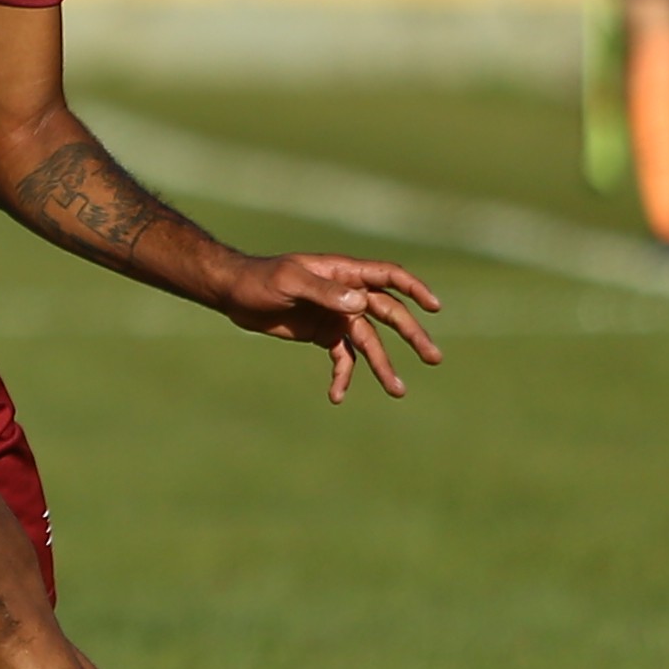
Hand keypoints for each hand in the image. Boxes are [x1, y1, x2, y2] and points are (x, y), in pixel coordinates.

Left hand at [210, 252, 445, 404]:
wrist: (234, 294)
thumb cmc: (261, 279)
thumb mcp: (289, 282)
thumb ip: (324, 292)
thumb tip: (360, 304)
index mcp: (344, 273)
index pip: (388, 277)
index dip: (414, 289)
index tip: (434, 307)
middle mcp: (347, 294)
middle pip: (389, 314)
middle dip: (411, 335)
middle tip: (433, 357)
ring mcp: (337, 315)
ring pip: (369, 343)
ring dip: (382, 366)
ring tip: (397, 391)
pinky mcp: (324, 334)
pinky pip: (343, 357)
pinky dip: (343, 375)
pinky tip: (337, 395)